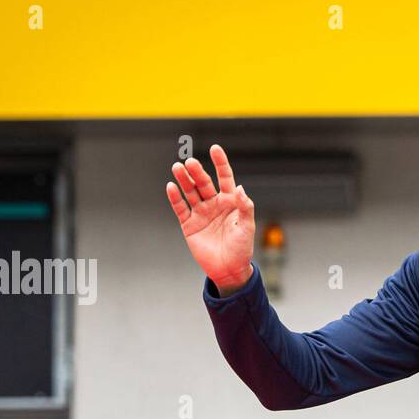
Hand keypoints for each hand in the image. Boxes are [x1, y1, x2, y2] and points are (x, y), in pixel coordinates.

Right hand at [165, 144, 254, 293]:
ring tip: (177, 168)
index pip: (224, 177)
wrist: (229, 270)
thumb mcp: (247, 227)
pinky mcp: (189, 225)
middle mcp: (214, 204)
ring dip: (184, 180)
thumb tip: (240, 187)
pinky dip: (175, 198)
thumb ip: (245, 207)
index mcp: (230, 202)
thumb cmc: (242, 248)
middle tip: (189, 163)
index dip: (220, 163)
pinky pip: (180, 208)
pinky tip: (171, 186)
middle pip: (203, 183)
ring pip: (190, 192)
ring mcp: (201, 213)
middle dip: (197, 172)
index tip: (214, 148)